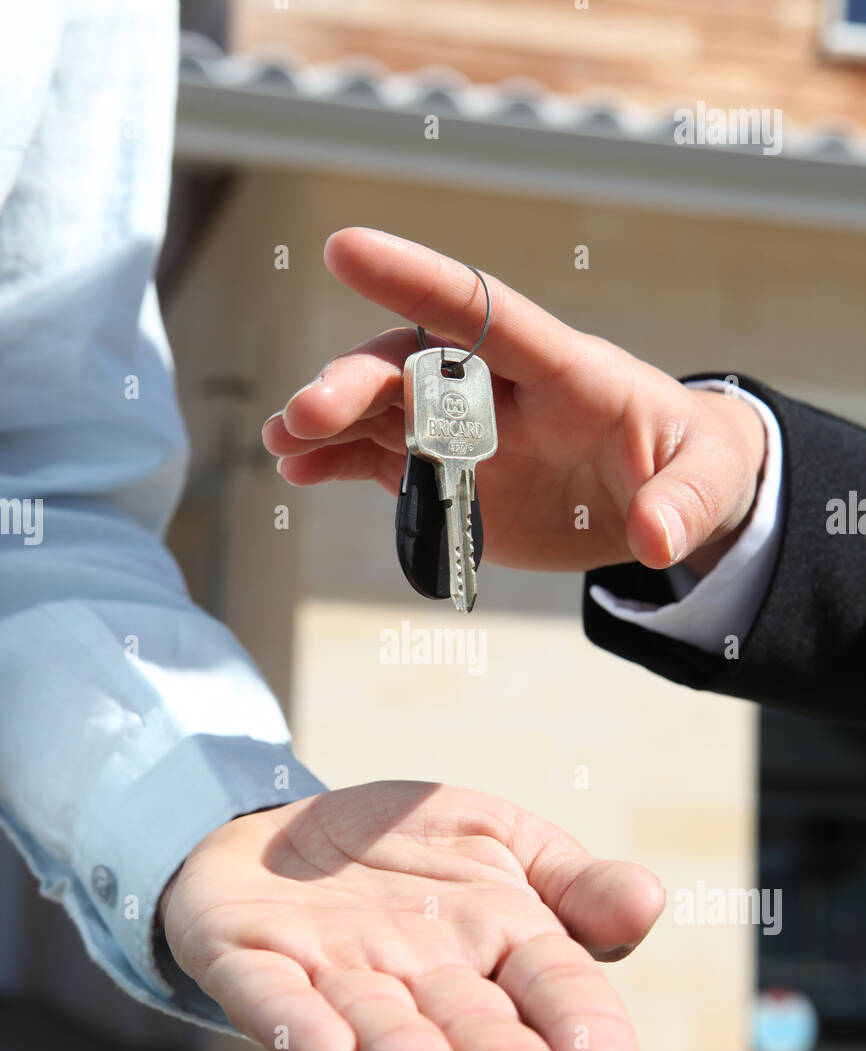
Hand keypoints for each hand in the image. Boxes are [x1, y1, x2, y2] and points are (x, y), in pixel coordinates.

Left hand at [160, 781, 663, 1050]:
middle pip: (473, 1032)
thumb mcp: (499, 838)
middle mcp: (424, 980)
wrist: (285, 829)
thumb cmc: (409, 854)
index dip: (585, 1040)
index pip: (557, 992)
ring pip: (381, 1034)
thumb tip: (647, 901)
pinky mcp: (254, 964)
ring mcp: (339, 976)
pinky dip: (298, 1027)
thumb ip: (570, 879)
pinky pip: (275, 1001)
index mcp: (499, 944)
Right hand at [262, 228, 765, 575]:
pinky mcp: (451, 472)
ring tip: (283, 441)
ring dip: (330, 418)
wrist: (664, 494)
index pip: (485, 312)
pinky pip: (382, 458)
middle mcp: (503, 389)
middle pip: (417, 366)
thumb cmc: (689, 463)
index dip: (419, 282)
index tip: (346, 249)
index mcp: (567, 370)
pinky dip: (337, 461)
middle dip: (359, 381)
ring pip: (385, 408)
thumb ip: (682, 505)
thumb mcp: (708, 480)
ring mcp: (470, 430)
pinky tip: (298, 469)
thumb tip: (654, 541)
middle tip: (307, 413)